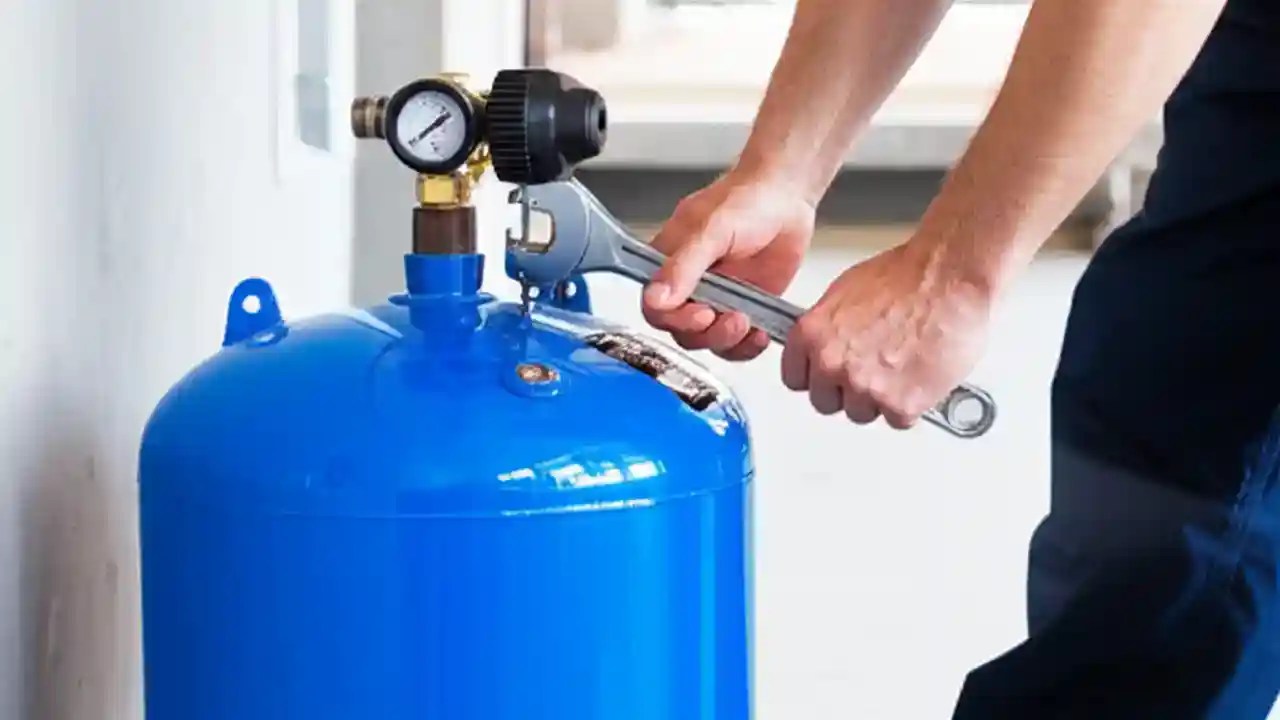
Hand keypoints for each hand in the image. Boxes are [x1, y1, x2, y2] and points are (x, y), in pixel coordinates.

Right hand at [642, 170, 815, 360]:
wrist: (787, 198)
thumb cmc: (747, 200)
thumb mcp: (712, 229)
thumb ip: (684, 266)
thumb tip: (657, 299)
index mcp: (668, 263)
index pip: (654, 308)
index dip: (674, 319)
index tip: (701, 312)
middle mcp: (688, 285)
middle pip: (680, 331)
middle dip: (706, 333)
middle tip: (732, 318)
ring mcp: (716, 298)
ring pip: (707, 341)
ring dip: (727, 340)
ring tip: (747, 321)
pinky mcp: (742, 308)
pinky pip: (735, 343)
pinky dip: (747, 346)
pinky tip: (759, 333)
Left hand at [782, 238, 992, 428]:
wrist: (949, 279)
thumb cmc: (908, 276)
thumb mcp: (847, 291)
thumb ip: (830, 327)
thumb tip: (830, 343)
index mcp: (811, 335)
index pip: (794, 377)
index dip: (816, 377)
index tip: (827, 377)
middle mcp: (832, 364)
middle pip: (825, 401)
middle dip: (847, 391)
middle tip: (874, 371)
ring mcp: (864, 387)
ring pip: (862, 413)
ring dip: (880, 399)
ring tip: (902, 368)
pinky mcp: (899, 405)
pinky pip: (898, 420)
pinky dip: (912, 404)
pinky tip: (920, 377)